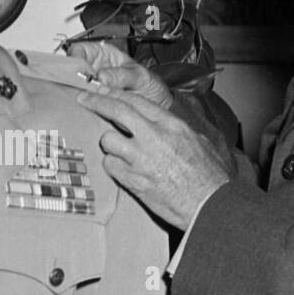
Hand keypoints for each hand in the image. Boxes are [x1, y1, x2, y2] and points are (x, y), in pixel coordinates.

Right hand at [70, 42, 174, 110]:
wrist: (157, 108)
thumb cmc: (150, 86)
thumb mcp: (140, 76)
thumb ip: (123, 75)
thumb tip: (103, 76)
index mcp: (103, 55)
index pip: (80, 50)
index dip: (75, 57)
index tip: (78, 67)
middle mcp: (93, 71)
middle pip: (71, 71)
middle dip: (71, 79)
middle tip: (79, 87)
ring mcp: (90, 89)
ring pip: (73, 89)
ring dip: (75, 95)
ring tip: (82, 101)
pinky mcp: (91, 106)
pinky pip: (81, 105)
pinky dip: (82, 108)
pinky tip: (86, 111)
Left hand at [77, 83, 230, 229]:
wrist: (210, 204)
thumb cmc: (210, 177)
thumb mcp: (201, 141)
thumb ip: (178, 127)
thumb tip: (168, 118)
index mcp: (171, 125)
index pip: (136, 100)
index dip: (115, 93)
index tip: (102, 90)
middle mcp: (154, 137)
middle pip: (116, 110)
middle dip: (96, 101)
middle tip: (83, 98)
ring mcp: (141, 159)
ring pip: (108, 139)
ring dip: (108, 143)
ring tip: (116, 148)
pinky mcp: (133, 180)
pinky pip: (110, 165)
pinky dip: (112, 165)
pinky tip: (119, 168)